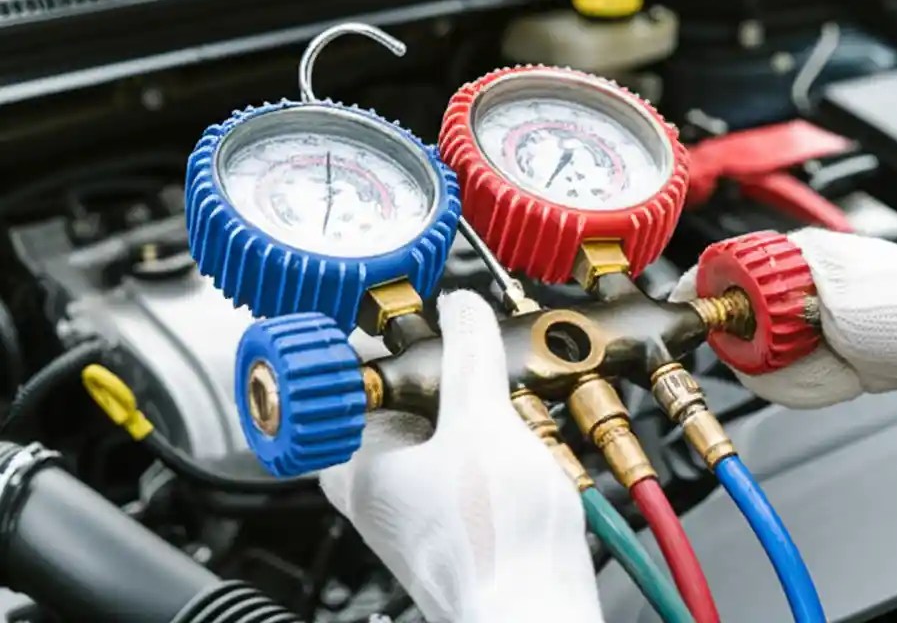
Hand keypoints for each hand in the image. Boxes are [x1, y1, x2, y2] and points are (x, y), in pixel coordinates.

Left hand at [320, 290, 603, 622]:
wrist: (537, 614)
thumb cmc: (496, 545)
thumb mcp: (485, 422)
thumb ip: (469, 356)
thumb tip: (461, 308)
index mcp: (360, 465)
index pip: (355, 381)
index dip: (392, 347)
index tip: (421, 326)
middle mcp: (375, 496)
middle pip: (401, 410)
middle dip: (445, 385)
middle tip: (475, 369)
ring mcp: (411, 518)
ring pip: (433, 443)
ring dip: (472, 421)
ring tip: (508, 414)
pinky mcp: (449, 534)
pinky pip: (457, 475)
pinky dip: (484, 456)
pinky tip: (519, 457)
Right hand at [674, 228, 896, 429]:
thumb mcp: (841, 319)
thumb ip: (777, 329)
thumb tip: (735, 340)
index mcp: (809, 251)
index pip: (730, 264)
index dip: (705, 296)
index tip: (689, 320)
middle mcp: (821, 272)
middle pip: (750, 314)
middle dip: (759, 348)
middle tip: (788, 359)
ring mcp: (840, 305)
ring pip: (782, 346)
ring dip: (798, 370)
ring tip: (841, 370)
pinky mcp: (859, 337)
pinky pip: (815, 364)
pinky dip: (823, 379)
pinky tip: (854, 379)